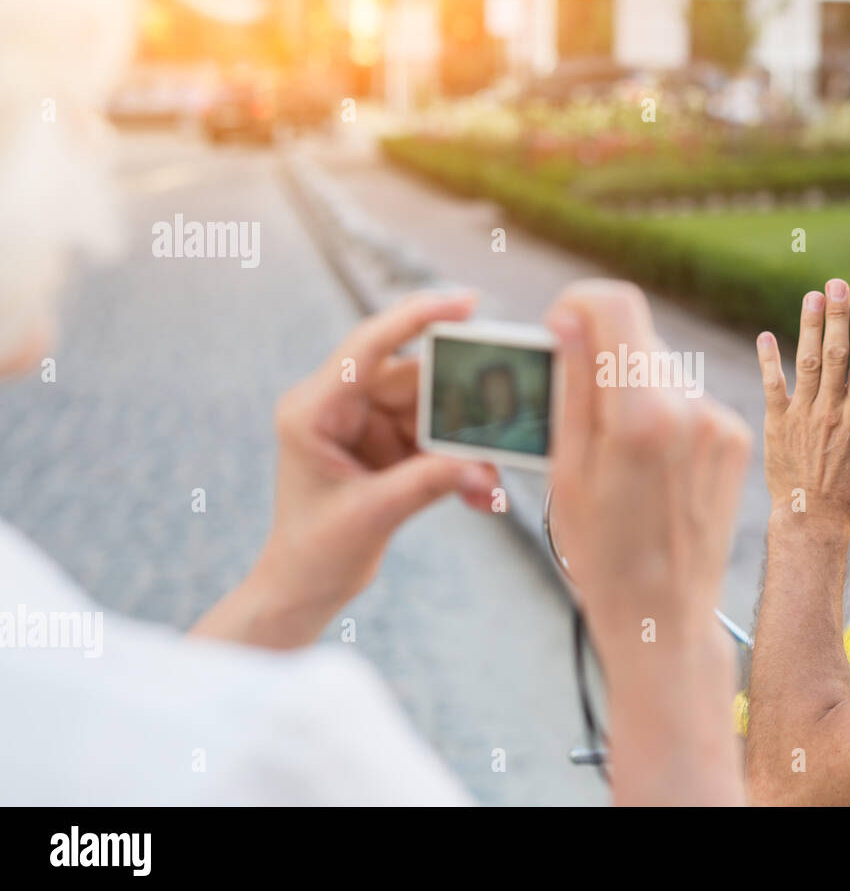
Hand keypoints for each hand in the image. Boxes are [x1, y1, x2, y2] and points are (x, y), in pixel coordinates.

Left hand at [192, 290, 499, 647]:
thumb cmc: (314, 553)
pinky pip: (436, 443)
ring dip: (465, 446)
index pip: (368, 347)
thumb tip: (482, 467)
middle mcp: (340, 407)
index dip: (415, 318)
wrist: (303, 588)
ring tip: (489, 479)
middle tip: (505, 416)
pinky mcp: (388, 447)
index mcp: (314, 410)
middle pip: (414, 381)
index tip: (465, 302)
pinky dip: (459, 466)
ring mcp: (366, 426)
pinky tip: (479, 493)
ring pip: (433, 413)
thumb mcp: (371, 516)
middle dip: (462, 406)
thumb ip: (427, 484)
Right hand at [545, 280, 751, 805]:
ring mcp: (721, 421)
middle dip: (598, 352)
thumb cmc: (603, 555)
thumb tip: (568, 318)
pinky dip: (660, 410)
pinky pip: (688, 396)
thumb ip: (570, 387)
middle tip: (570, 404)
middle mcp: (692, 406)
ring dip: (629, 385)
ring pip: (661, 366)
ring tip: (611, 447)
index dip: (577, 304)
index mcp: (642, 414)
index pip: (615, 304)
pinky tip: (647, 462)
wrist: (666, 617)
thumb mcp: (567, 472)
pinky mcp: (737, 436)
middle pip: (636, 334)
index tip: (557, 330)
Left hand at [756, 278, 849, 537]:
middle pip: (835, 354)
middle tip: (837, 283)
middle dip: (837, 315)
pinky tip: (767, 336)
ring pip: (806, 363)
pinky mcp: (776, 424)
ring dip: (808, 327)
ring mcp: (801, 416)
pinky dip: (769, 361)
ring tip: (811, 296)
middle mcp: (831, 411)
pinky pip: (772, 387)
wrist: (811, 518)